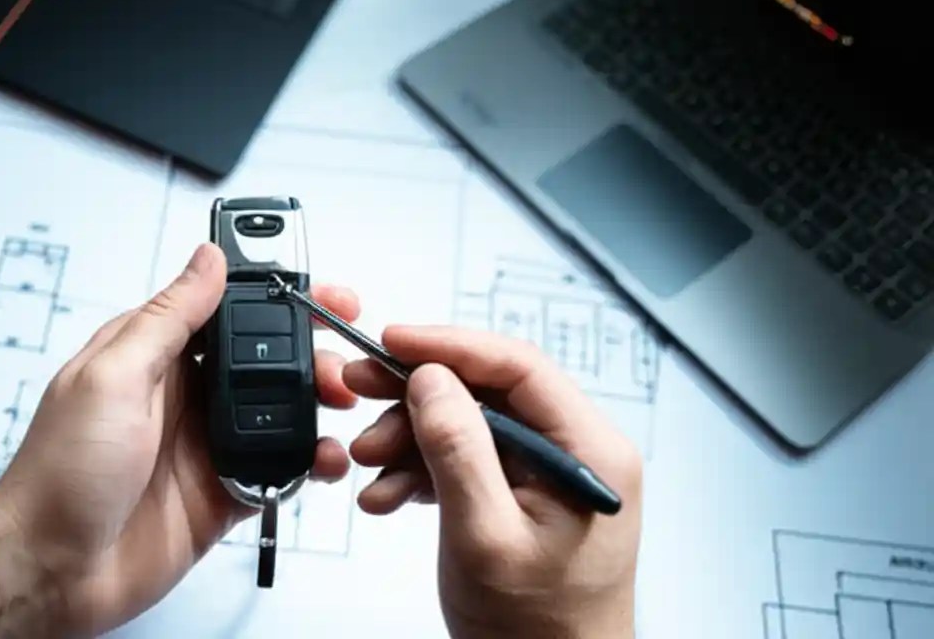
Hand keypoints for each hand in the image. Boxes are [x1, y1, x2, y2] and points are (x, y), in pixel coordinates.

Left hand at [0, 243, 360, 636]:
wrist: (48, 571)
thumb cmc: (58, 473)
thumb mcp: (112, 379)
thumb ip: (167, 320)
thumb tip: (206, 259)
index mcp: (152, 357)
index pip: (225, 311)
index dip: (277, 298)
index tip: (323, 294)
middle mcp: (182, 396)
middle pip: (263, 361)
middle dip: (311, 353)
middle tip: (345, 359)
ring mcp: (203, 446)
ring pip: (279, 414)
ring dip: (316, 406)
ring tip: (340, 406)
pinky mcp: (219, 494)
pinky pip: (278, 470)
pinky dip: (308, 464)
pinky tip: (322, 460)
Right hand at [343, 326, 642, 638]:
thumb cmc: (538, 633)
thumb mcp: (483, 535)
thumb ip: (458, 450)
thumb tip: (431, 379)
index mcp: (590, 453)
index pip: (518, 366)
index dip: (450, 345)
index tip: (393, 340)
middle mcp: (576, 454)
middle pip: (488, 390)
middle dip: (417, 394)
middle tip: (360, 387)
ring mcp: (549, 475)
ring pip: (469, 424)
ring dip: (410, 438)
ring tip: (368, 462)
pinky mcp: (524, 495)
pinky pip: (467, 459)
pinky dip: (422, 471)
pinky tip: (388, 493)